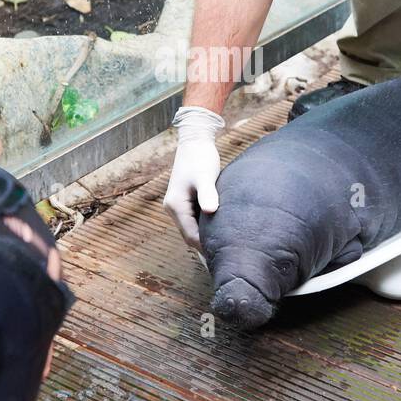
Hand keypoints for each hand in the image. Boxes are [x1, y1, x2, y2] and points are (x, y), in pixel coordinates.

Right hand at [162, 106, 223, 249]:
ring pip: (193, 229)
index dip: (206, 247)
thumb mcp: (205, 175)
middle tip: (227, 258)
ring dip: (206, 237)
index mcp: (175, 205)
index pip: (191, 236)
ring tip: (226, 248)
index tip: (224, 256)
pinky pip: (195, 220)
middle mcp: (173, 208)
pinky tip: (220, 232)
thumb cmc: (200, 158)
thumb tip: (211, 211)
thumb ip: (208, 193)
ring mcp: (179, 205)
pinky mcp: (186, 201)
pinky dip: (206, 227)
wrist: (195, 141)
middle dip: (206, 246)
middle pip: (190, 235)